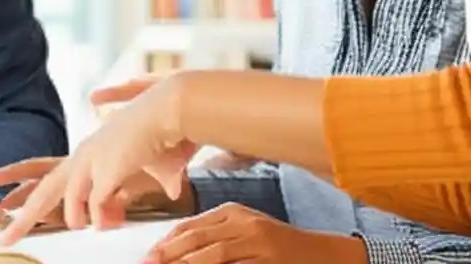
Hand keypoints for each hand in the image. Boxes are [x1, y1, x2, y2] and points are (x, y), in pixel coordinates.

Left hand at [0, 74, 197, 245]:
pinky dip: (101, 218)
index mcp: (85, 154)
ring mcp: (92, 163)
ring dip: (76, 219)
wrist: (168, 110)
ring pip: (69, 202)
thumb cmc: (160, 136)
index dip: (21, 186)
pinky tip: (110, 223)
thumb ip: (136, 189)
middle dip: (22, 219)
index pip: (43, 175)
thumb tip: (155, 200)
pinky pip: (97, 206)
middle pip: (43, 192)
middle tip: (4, 240)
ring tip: (83, 228)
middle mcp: (82, 157)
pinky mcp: (108, 171)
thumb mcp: (143, 169)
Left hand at [144, 203, 368, 263]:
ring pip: (214, 254)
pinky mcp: (269, 261)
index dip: (167, 242)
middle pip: (198, 239)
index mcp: (234, 212)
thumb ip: (215, 234)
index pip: (191, 225)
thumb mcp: (245, 231)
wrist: (321, 253)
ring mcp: (258, 242)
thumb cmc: (278, 245)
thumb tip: (175, 248)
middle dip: (170, 254)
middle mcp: (244, 223)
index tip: (149, 255)